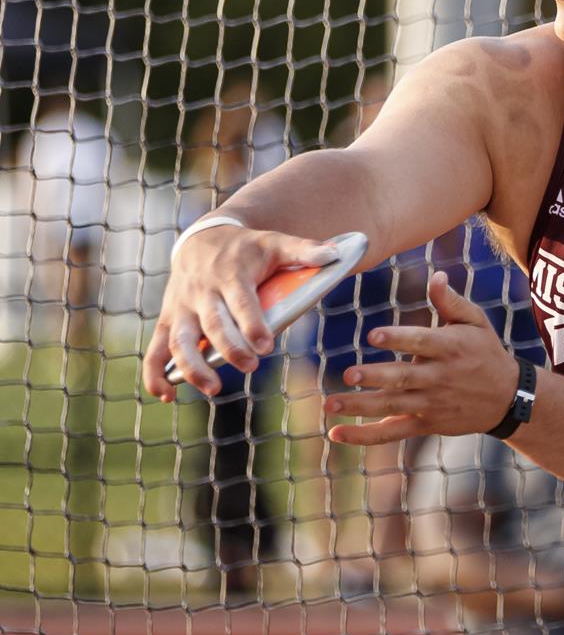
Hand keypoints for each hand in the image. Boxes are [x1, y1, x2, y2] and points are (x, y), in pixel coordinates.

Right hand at [144, 225, 339, 399]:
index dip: (251, 323)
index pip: (240, 301)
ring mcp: (181, 308)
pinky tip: (167, 395)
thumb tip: (336, 254)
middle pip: (212, 324)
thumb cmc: (246, 248)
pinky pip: (155, 349)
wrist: (201, 239)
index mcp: (230, 275)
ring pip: (179, 340)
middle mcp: (201, 293)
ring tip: (213, 389)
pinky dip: (155, 373)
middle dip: (229, 348)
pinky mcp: (169, 320)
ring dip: (192, 367)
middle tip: (250, 366)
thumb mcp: (274, 243)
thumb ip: (303, 250)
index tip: (265, 344)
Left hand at [323, 273, 516, 445]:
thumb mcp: (477, 323)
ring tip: (331, 403)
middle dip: (376, 377)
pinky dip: (366, 436)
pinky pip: (394, 432)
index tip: (373, 334)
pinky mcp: (428, 423)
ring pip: (393, 406)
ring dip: (362, 406)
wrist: (509, 398)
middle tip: (350, 374)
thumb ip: (452, 302)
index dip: (398, 338)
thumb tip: (436, 275)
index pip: (421, 342)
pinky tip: (338, 433)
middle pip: (404, 378)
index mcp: (450, 348)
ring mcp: (432, 403)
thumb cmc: (487, 353)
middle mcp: (440, 377)